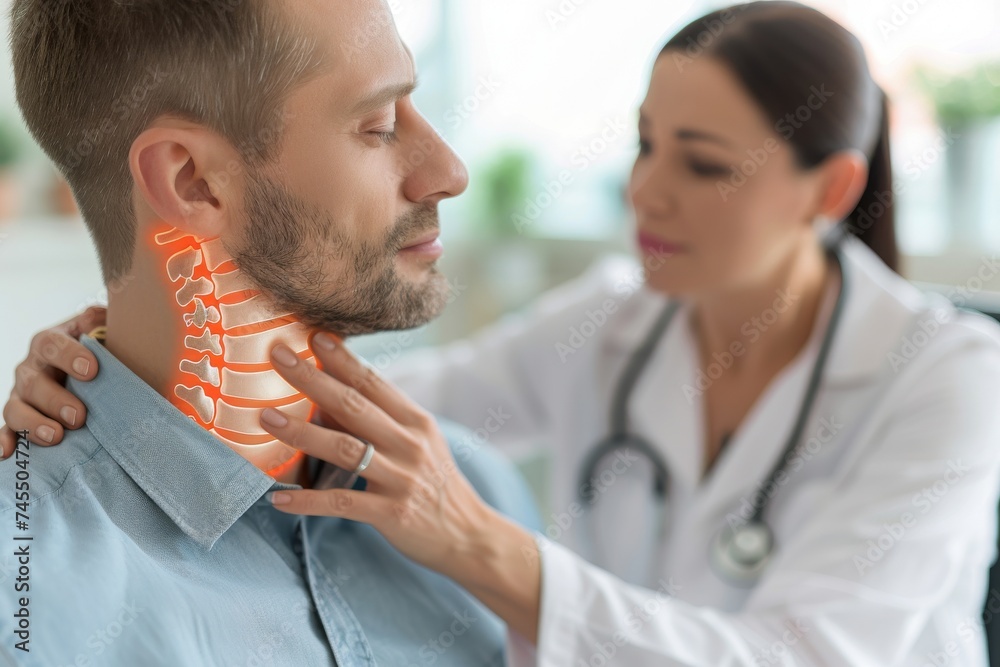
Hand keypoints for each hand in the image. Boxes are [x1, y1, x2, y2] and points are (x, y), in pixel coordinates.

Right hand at [1, 307, 104, 458]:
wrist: (94, 373)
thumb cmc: (102, 350)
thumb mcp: (105, 330)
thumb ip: (107, 322)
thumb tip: (119, 320)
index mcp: (51, 341)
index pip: (52, 344)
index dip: (68, 355)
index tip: (91, 370)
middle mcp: (32, 368)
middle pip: (33, 381)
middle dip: (55, 400)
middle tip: (79, 416)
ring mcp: (22, 395)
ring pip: (16, 408)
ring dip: (33, 423)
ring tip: (55, 436)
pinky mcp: (20, 419)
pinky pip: (6, 430)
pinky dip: (4, 440)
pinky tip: (7, 453)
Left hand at [259, 333, 540, 639]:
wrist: (470, 536)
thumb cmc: (436, 486)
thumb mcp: (419, 445)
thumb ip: (381, 422)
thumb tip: (327, 399)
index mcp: (416, 422)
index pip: (374, 382)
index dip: (342, 358)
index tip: (312, 335)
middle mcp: (410, 444)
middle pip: (354, 405)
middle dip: (312, 378)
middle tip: (277, 356)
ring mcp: (401, 478)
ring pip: (345, 448)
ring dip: (302, 432)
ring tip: (266, 418)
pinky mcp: (392, 513)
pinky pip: (341, 504)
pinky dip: (307, 502)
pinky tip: (278, 499)